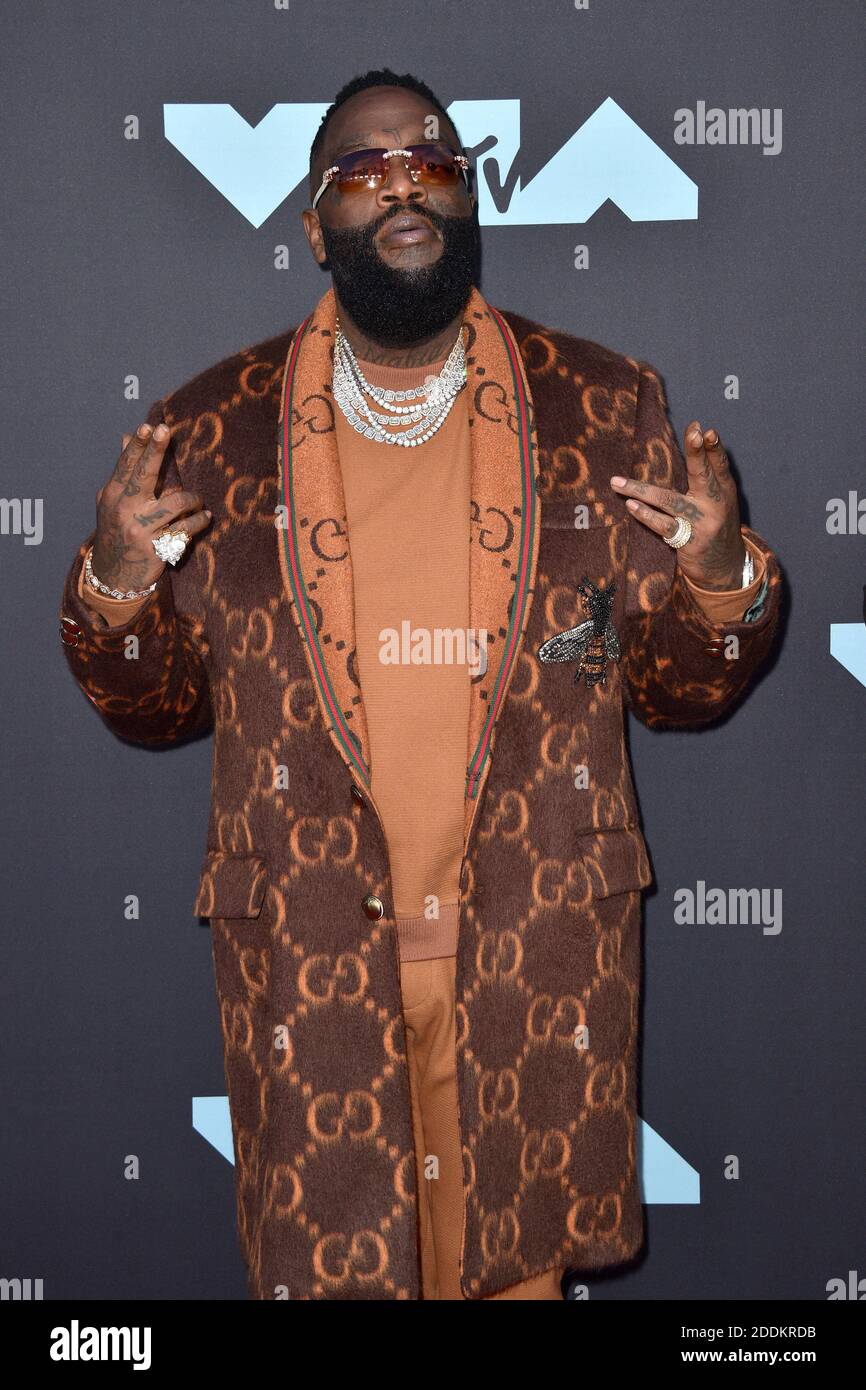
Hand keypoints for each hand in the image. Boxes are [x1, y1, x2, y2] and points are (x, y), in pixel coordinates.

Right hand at [92, 422, 210, 591]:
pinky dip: (199, 521)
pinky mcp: (157, 549)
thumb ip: (124, 471)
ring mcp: (141, 530)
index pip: (126, 466)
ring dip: (193, 499)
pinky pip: (186, 529)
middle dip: (154, 452)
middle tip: (165, 430)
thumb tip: (127, 436)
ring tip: (197, 501)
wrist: (114, 575)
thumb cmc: (117, 530)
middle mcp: (125, 511)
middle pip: (143, 476)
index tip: (149, 426)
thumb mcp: (113, 501)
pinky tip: (205, 517)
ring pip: (176, 504)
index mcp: (113, 496)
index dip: (139, 445)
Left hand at [610, 423, 746, 589]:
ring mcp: (701, 524)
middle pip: (703, 475)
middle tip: (693, 433)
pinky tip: (630, 506)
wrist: (725, 567)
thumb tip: (693, 444)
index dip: (712, 447)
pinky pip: (662, 525)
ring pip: (669, 500)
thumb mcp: (719, 502)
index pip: (718, 464)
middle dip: (697, 453)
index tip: (702, 429)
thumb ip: (707, 479)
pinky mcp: (689, 541)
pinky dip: (645, 515)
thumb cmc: (715, 526)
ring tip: (617, 482)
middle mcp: (715, 504)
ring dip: (640, 490)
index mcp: (724, 490)